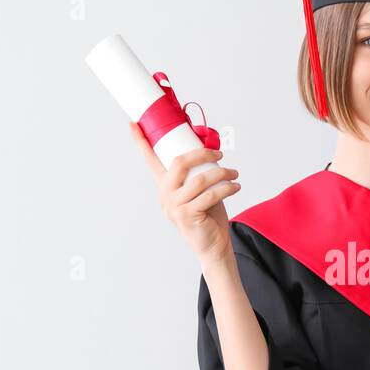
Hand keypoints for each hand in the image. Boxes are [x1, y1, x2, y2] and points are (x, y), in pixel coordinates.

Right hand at [131, 121, 240, 266]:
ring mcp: (174, 207)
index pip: (150, 161)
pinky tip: (235, 187)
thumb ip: (198, 175)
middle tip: (220, 155)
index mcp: (165, 186)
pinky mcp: (187, 216)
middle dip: (202, 153)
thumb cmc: (208, 217)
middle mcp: (165, 195)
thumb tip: (212, 152)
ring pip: (199, 179)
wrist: (213, 246)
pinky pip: (209, 195)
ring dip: (222, 173)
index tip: (133, 123)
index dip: (141, 141)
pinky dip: (226, 188)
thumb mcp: (199, 192)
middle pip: (179, 163)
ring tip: (234, 173)